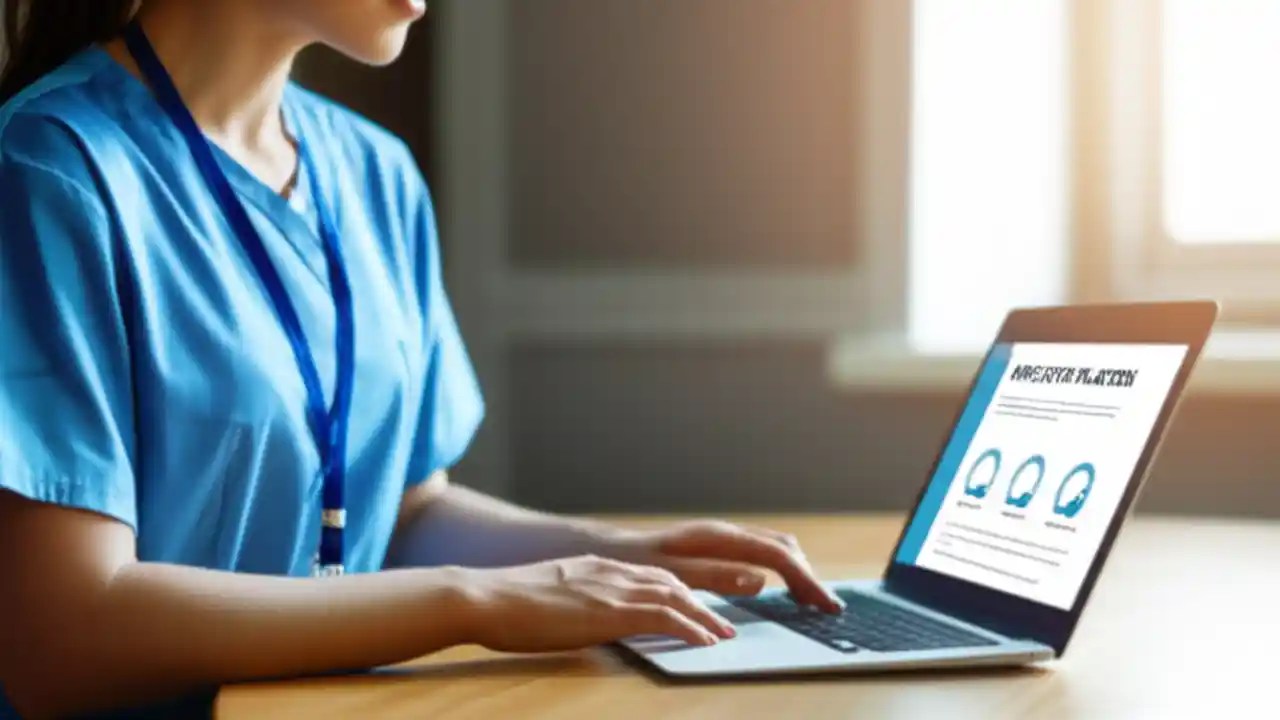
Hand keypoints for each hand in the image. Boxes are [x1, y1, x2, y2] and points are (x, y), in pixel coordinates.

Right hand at [461, 555, 736, 651]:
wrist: (486, 597)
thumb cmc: (504, 604)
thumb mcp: (547, 595)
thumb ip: (571, 599)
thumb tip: (577, 616)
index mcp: (594, 567)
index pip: (648, 574)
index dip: (676, 591)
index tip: (693, 605)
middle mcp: (609, 572)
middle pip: (670, 582)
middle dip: (699, 601)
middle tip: (721, 622)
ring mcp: (611, 589)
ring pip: (674, 597)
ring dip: (704, 616)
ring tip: (723, 635)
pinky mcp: (610, 611)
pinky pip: (663, 617)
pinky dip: (690, 628)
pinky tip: (705, 642)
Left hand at [600, 520, 843, 612]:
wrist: (612, 551)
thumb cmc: (637, 563)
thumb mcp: (673, 574)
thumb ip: (716, 576)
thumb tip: (760, 579)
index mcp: (718, 538)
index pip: (776, 555)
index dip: (805, 579)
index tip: (823, 603)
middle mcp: (725, 533)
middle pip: (782, 548)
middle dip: (808, 575)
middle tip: (826, 607)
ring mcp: (722, 538)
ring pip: (774, 547)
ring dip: (797, 571)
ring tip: (810, 599)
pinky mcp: (718, 547)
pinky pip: (760, 552)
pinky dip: (780, 568)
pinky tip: (782, 586)